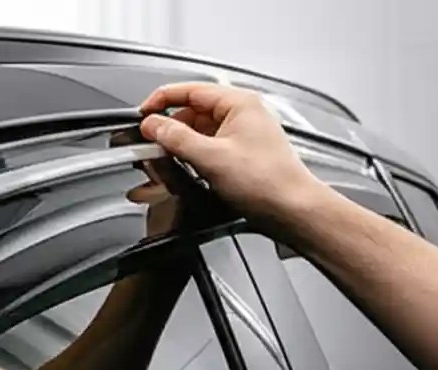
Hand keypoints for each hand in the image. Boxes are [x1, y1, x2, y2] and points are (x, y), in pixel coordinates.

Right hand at [138, 83, 328, 236]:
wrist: (293, 210)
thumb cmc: (268, 182)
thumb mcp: (211, 157)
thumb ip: (176, 138)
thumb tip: (153, 125)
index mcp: (239, 103)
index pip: (190, 90)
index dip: (162, 100)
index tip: (143, 114)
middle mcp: (243, 115)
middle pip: (193, 111)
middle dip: (171, 127)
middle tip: (152, 143)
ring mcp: (243, 136)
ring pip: (200, 132)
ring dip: (181, 145)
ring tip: (167, 161)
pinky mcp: (242, 156)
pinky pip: (210, 149)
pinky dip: (194, 157)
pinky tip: (186, 171)